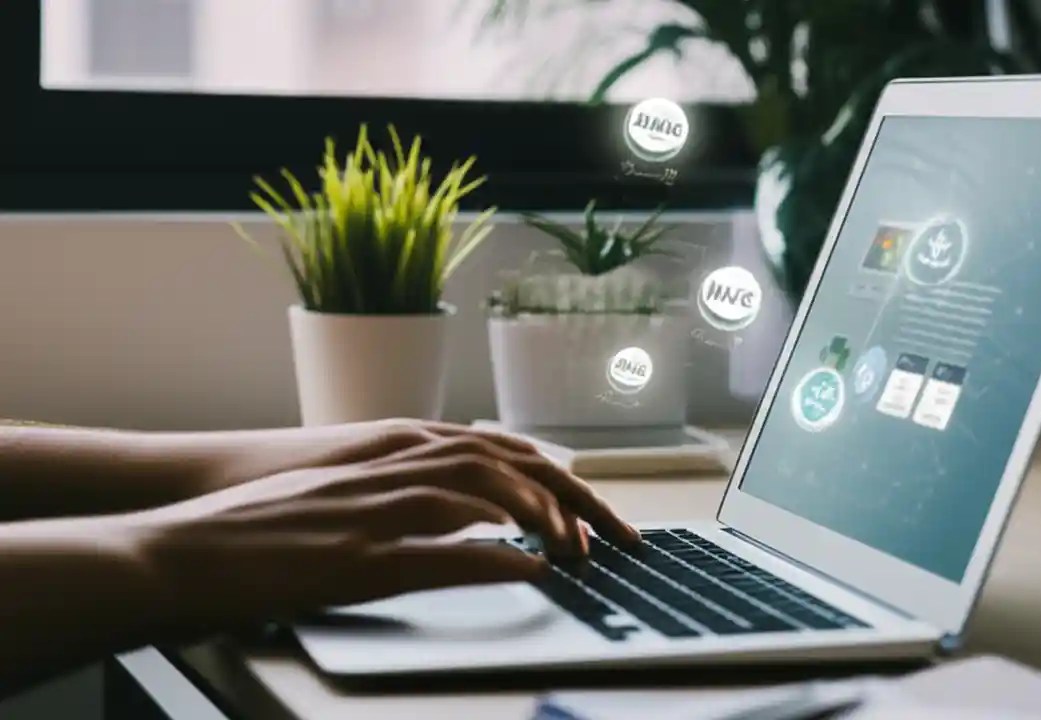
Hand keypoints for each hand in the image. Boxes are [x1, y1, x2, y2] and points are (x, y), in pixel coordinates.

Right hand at [126, 433, 633, 626]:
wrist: (178, 544)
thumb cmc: (253, 522)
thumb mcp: (334, 490)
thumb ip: (392, 488)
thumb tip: (450, 509)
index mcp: (386, 452)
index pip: (491, 445)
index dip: (549, 471)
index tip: (591, 500)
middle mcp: (387, 469)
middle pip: (502, 462)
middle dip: (567, 494)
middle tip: (612, 532)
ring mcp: (373, 512)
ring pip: (479, 493)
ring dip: (539, 518)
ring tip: (577, 548)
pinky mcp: (355, 560)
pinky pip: (441, 552)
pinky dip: (494, 558)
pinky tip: (529, 570)